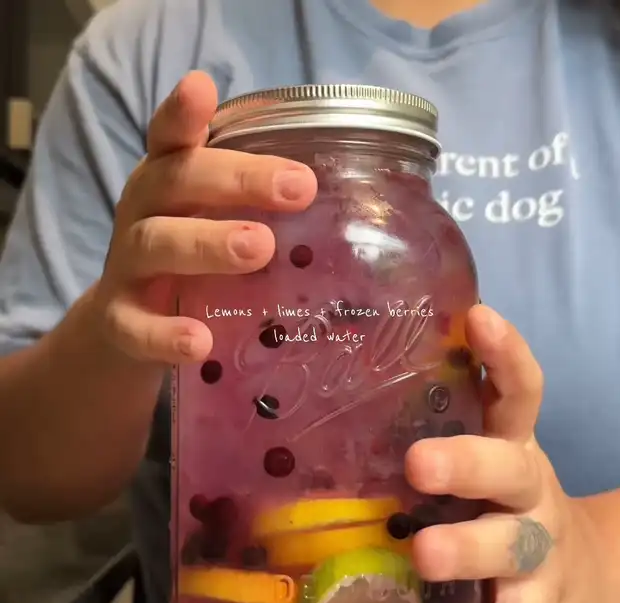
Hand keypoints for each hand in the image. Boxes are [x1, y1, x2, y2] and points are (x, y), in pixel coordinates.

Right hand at [97, 71, 316, 362]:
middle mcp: (142, 214)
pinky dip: (166, 334)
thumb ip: (257, 208)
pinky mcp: (119, 323)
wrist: (125, 332)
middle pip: (175, 182)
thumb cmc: (188, 267)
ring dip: (207, 244)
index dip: (183, 114)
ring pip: (156, 244)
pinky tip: (199, 342)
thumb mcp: (213, 225)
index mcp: (168, 184)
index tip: (203, 88)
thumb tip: (346, 206)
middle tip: (298, 189)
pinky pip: (136, 328)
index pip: (171, 139)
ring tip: (258, 248)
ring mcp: (127, 268)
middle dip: (235, 180)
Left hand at [405, 304, 597, 602]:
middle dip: (468, 462)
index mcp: (513, 448)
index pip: (517, 391)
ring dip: (473, 551)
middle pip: (508, 467)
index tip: (475, 318)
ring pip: (509, 548)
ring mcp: (537, 553)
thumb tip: (330, 390)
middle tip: (418, 463)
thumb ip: (439, 429)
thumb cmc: (506, 504)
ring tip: (429, 556)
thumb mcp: (488, 459)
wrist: (587, 572)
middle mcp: (529, 493)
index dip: (504, 354)